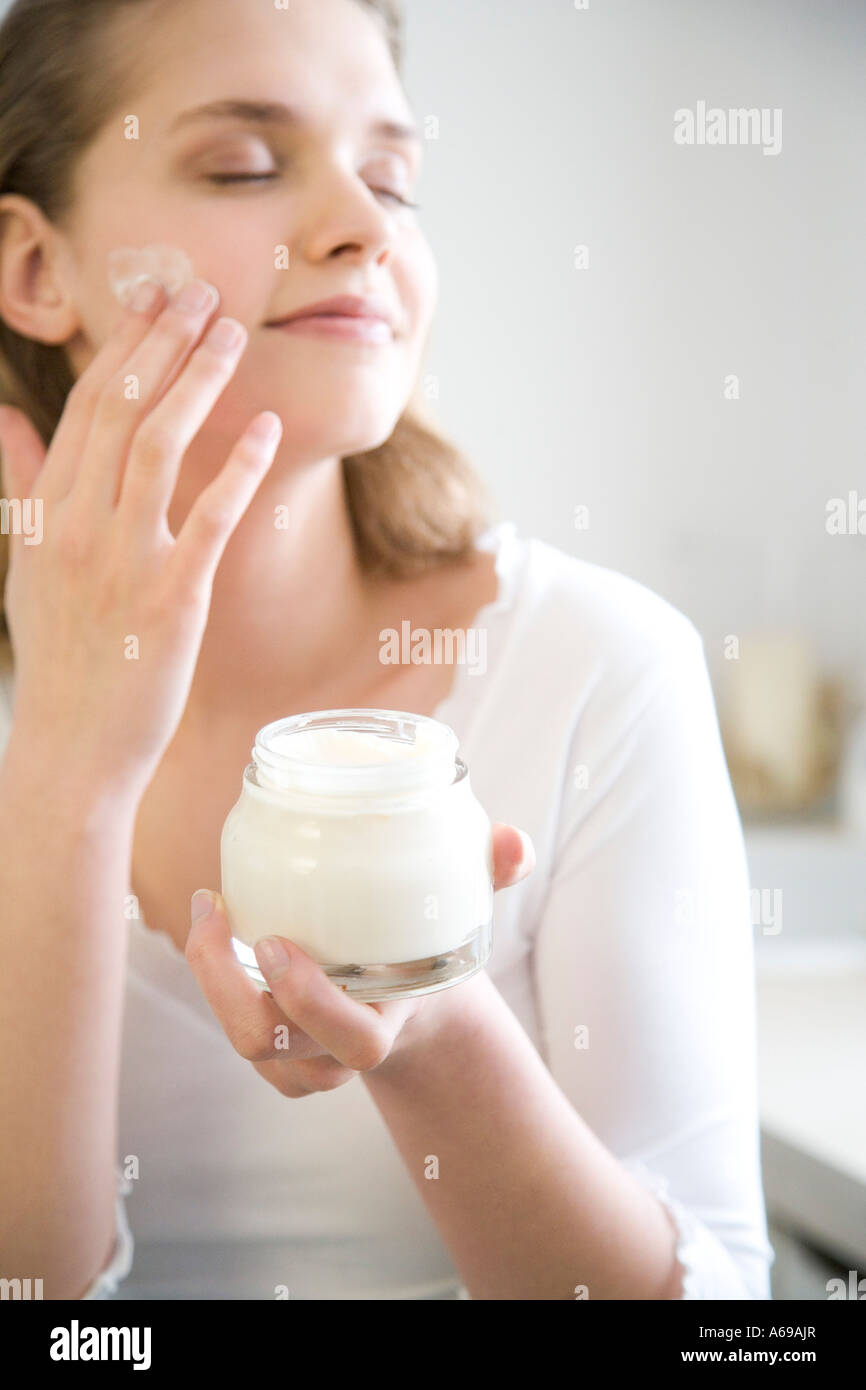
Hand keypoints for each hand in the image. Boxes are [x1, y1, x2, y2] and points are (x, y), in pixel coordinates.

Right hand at [0, 277, 281, 805]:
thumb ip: (23, 488)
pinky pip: (208, 521)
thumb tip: (8, 420)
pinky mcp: (171, 601)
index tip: (155, 299)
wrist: (71, 748)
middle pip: (120, 411)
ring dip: (197, 383)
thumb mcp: (26, 567)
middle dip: (161, 343)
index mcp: (46, 514)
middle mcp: (78, 527)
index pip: (83, 409)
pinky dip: (237, 469)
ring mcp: (124, 562)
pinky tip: (266, 427)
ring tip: (232, 334)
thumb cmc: (60, 657)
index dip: (121, 348)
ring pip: (159, 448)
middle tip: (201, 292)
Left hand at [185, 822, 535, 1096]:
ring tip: (211, 906)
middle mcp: (339, 1051)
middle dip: (227, 988)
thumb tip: (515, 843)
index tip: (274, 942)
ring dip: (211, 978)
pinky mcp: (277, 1050)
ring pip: (245, 1040)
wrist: (421, 1003)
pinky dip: (215, 982)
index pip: (352, 1040)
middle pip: (268, 1044)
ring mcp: (305, 1057)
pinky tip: (216, 922)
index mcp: (389, 1022)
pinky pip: (237, 1031)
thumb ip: (495, 873)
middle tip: (219, 915)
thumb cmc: (435, 943)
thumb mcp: (467, 908)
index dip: (309, 1001)